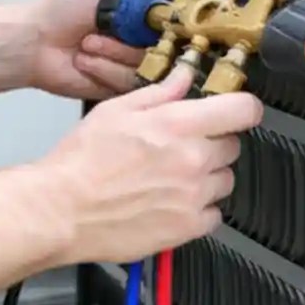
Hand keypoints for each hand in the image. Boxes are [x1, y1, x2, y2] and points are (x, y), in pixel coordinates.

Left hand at [25, 0, 156, 99]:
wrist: (34, 42)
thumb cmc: (58, 11)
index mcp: (129, 20)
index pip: (163, 26)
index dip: (162, 26)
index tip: (154, 24)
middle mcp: (130, 44)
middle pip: (158, 49)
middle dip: (127, 40)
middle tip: (99, 31)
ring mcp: (123, 67)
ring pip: (143, 67)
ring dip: (111, 54)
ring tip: (85, 46)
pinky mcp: (113, 89)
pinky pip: (127, 84)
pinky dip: (104, 70)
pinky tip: (84, 62)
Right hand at [40, 66, 262, 264]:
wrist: (61, 210)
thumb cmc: (80, 161)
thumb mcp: (115, 111)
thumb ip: (159, 93)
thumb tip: (184, 76)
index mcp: (178, 125)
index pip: (243, 110)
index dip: (242, 107)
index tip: (234, 110)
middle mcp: (193, 160)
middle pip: (232, 146)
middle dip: (212, 142)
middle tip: (180, 146)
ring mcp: (193, 197)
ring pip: (224, 180)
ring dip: (207, 176)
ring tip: (171, 177)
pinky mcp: (187, 228)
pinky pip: (213, 215)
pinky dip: (199, 209)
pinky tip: (171, 202)